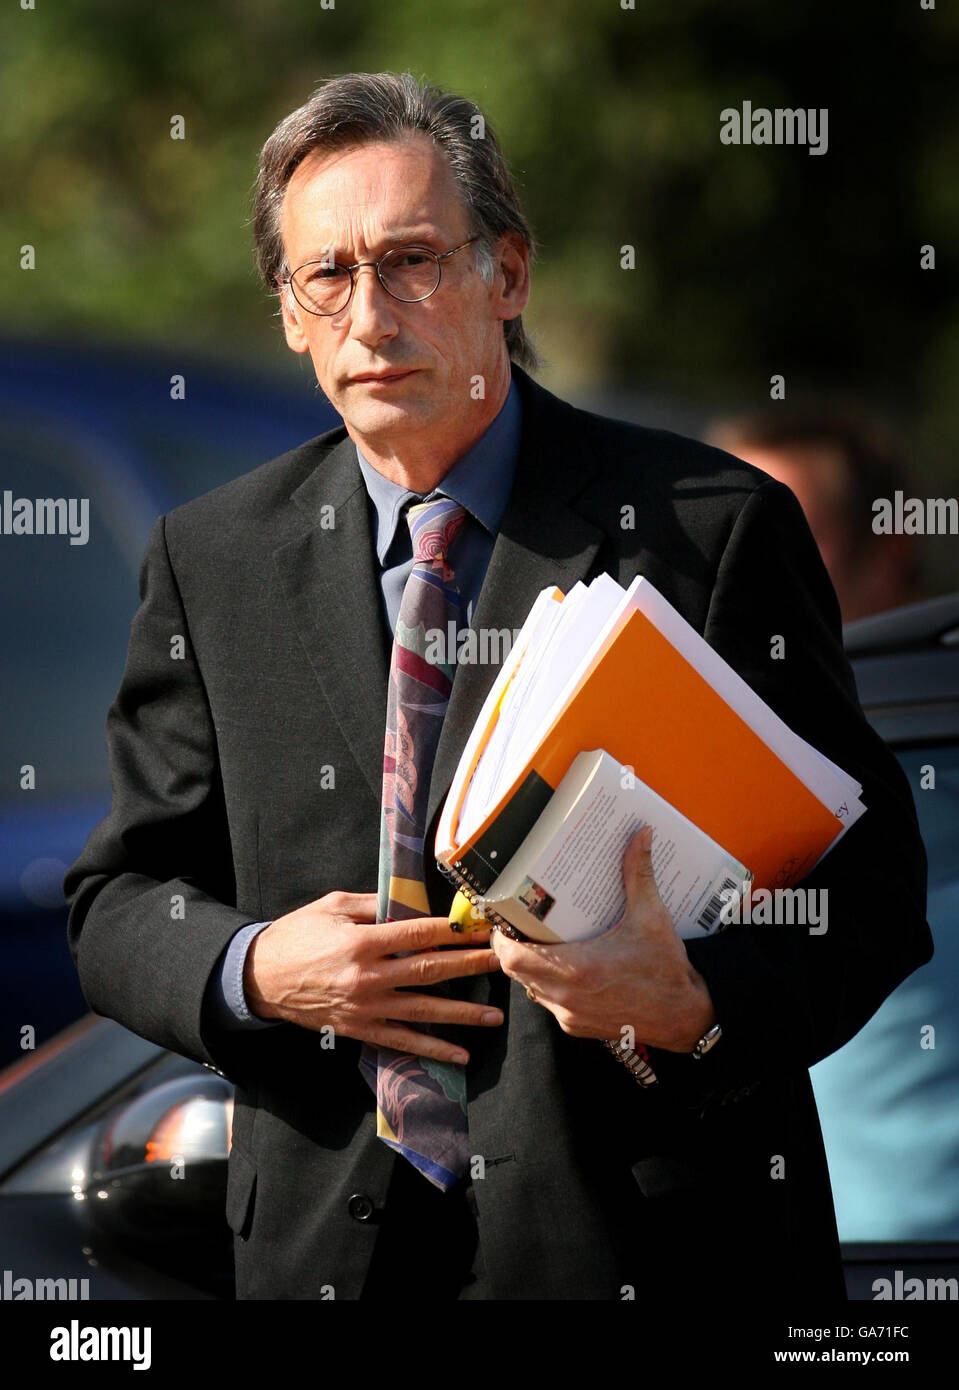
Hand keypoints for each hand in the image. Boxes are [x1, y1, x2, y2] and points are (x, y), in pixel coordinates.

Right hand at [244, 890, 503, 1062]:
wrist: (260, 978)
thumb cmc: (297, 935)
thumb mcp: (333, 906)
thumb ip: (375, 905)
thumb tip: (413, 905)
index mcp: (362, 941)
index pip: (420, 934)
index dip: (454, 931)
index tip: (481, 927)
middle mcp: (368, 977)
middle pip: (430, 970)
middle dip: (470, 966)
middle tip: (501, 962)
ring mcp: (366, 1007)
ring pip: (424, 1010)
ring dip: (462, 1014)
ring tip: (494, 1016)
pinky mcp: (359, 1028)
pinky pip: (401, 1041)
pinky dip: (431, 1049)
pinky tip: (459, 1054)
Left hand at [490, 826, 715, 1052]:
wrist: (686, 1017)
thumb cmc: (667, 970)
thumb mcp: (652, 917)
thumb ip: (639, 874)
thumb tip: (641, 836)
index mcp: (578, 968)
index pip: (513, 956)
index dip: (502, 937)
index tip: (508, 918)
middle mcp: (567, 995)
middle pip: (515, 971)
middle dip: (514, 947)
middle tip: (523, 924)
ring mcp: (570, 1015)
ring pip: (531, 988)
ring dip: (531, 967)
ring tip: (542, 942)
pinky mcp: (579, 1027)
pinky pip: (551, 1003)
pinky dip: (550, 985)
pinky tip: (565, 966)